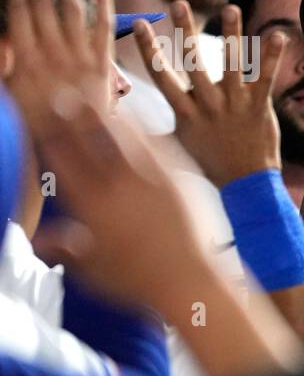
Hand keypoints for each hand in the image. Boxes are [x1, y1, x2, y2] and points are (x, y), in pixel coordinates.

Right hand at [2, 0, 116, 127]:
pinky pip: (104, 25)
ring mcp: (79, 58)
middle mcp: (51, 57)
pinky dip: (103, 0)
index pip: (18, 19)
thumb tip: (7, 40)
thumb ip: (7, 67)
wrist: (77, 149)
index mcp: (25, 63)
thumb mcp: (13, 96)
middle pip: (42, 10)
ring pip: (72, 12)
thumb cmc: (41, 125)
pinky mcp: (103, 63)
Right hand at [18, 77, 212, 316]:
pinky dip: (137, 125)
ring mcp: (151, 177)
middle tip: (58, 93)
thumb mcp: (94, 271)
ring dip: (101, 112)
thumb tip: (39, 238)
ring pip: (120, 134)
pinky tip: (131, 114)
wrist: (193, 282)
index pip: (62, 160)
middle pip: (87, 138)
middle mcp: (118, 186)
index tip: (39, 119)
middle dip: (70, 113)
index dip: (47, 135)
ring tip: (88, 95)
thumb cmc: (140, 282)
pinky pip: (154, 141)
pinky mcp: (179, 176)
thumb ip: (65, 249)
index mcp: (91, 206)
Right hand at [133, 0, 286, 187]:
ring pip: (230, 64)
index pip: (161, 75)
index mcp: (184, 112)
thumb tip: (123, 126)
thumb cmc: (210, 164)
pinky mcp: (258, 106)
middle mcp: (207, 104)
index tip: (139, 23)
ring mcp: (234, 104)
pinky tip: (277, 35)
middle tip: (178, 3)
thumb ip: (153, 132)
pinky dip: (271, 57)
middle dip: (185, 31)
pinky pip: (265, 77)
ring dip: (232, 35)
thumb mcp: (177, 148)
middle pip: (193, 62)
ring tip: (232, 8)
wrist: (246, 183)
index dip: (148, 49)